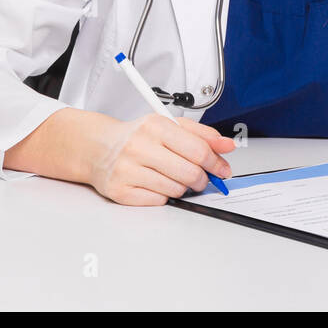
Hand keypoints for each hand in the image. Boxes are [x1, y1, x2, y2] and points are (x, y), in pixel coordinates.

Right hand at [89, 113, 235, 205]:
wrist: (99, 147)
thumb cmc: (138, 136)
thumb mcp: (170, 126)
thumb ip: (202, 135)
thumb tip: (228, 146)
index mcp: (155, 126)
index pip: (198, 150)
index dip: (216, 163)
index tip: (222, 169)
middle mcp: (139, 146)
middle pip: (189, 173)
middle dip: (201, 180)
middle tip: (199, 177)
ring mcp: (127, 169)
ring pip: (175, 190)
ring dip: (181, 188)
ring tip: (171, 176)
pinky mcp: (120, 190)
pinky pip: (157, 201)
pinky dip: (162, 196)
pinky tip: (155, 183)